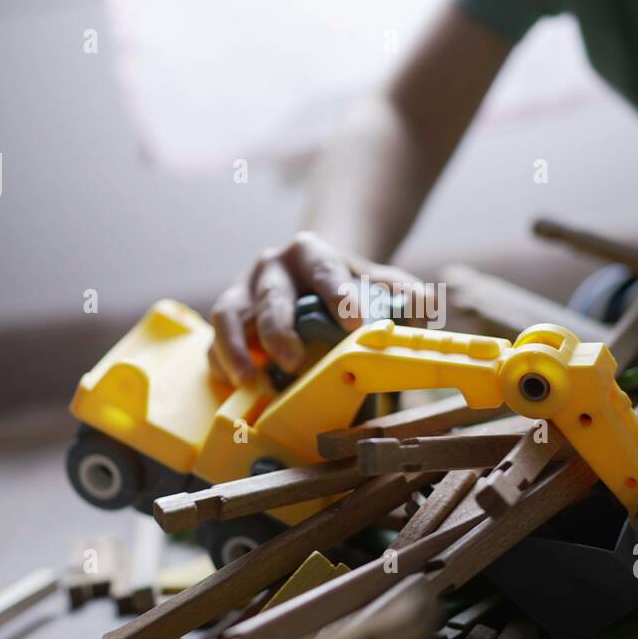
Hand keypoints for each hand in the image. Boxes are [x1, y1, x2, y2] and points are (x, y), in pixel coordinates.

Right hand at [207, 231, 425, 385]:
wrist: (309, 277)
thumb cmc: (347, 286)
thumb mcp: (380, 283)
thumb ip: (402, 293)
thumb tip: (423, 306)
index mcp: (310, 253)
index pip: (323, 270)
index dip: (337, 296)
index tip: (353, 323)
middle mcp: (271, 268)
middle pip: (271, 295)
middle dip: (280, 329)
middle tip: (295, 361)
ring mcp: (244, 292)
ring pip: (230, 314)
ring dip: (236, 348)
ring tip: (250, 380)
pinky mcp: (228, 321)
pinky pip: (214, 340)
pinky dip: (221, 363)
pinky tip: (236, 385)